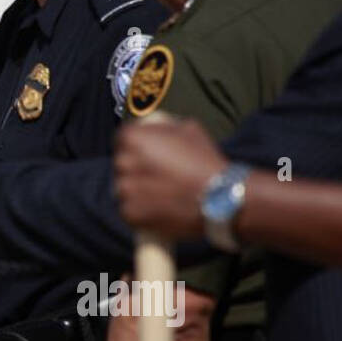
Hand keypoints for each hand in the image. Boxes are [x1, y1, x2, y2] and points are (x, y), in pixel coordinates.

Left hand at [113, 118, 226, 239]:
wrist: (219, 197)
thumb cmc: (204, 161)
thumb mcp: (188, 128)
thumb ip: (165, 127)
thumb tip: (157, 129)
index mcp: (133, 138)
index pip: (123, 139)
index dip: (136, 146)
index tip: (148, 155)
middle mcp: (123, 162)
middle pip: (122, 164)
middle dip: (136, 168)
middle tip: (158, 175)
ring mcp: (125, 190)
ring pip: (124, 188)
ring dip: (137, 190)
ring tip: (160, 193)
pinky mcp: (130, 213)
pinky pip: (129, 210)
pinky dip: (140, 210)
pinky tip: (159, 208)